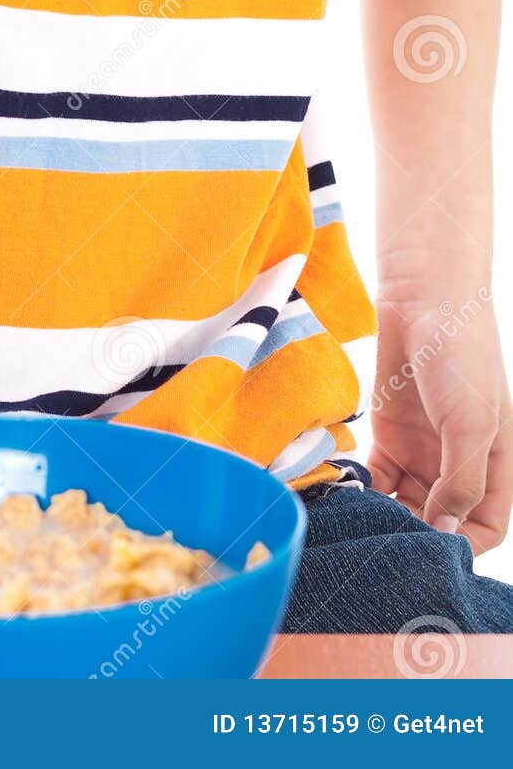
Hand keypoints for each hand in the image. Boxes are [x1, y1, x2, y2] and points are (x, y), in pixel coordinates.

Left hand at [369, 286, 512, 553]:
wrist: (424, 299)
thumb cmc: (461, 357)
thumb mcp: (471, 424)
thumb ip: (462, 481)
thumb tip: (445, 531)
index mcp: (494, 464)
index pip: (486, 525)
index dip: (465, 542)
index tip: (433, 547)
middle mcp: (458, 462)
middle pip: (442, 519)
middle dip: (419, 533)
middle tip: (388, 538)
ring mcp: (423, 450)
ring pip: (407, 503)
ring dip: (389, 515)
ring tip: (367, 521)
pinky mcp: (388, 435)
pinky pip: (379, 477)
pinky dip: (367, 490)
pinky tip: (352, 496)